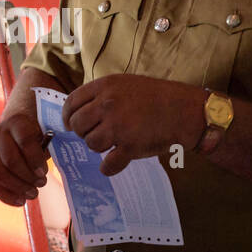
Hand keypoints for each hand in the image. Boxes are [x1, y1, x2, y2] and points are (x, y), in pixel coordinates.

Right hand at [0, 112, 48, 205]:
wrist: (14, 126)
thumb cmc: (34, 134)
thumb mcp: (42, 134)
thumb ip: (43, 150)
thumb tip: (40, 173)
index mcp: (17, 123)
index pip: (24, 141)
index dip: (34, 159)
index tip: (44, 173)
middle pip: (10, 160)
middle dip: (27, 176)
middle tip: (41, 185)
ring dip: (17, 188)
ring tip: (33, 195)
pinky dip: (5, 195)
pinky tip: (19, 201)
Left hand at [61, 74, 203, 175]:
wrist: (183, 110)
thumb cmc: (155, 96)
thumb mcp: (125, 84)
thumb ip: (102, 94)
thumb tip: (78, 110)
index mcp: (105, 87)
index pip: (72, 103)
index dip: (67, 117)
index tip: (69, 125)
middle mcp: (108, 105)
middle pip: (78, 125)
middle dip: (83, 133)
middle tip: (96, 134)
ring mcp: (119, 126)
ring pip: (91, 144)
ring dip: (98, 147)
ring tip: (111, 143)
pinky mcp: (130, 146)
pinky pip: (108, 164)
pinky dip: (108, 167)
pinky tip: (113, 163)